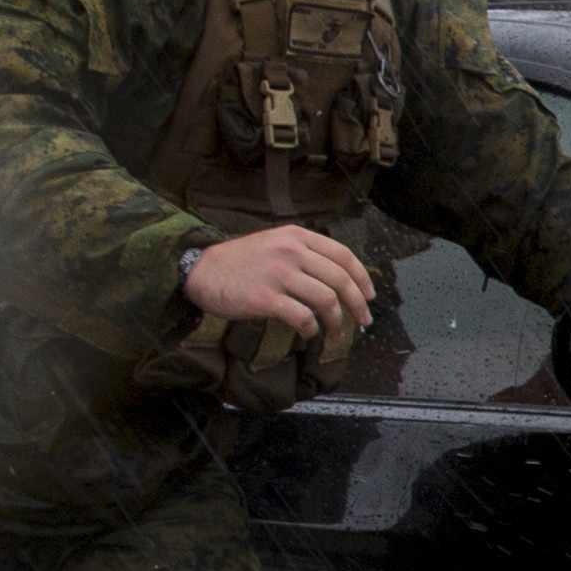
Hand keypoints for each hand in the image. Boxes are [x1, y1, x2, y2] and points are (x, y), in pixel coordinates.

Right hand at [182, 223, 373, 351]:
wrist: (200, 270)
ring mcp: (278, 274)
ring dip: (337, 322)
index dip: (362, 278)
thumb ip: (304, 253)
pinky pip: (302, 317)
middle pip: (340, 279)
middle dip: (358, 304)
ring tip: (336, 334)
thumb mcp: (274, 243)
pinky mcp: (265, 298)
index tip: (370, 296)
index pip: (343, 255)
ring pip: (326, 300)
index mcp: (296, 236)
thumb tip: (339, 279)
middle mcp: (291, 251)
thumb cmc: (240, 262)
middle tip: (363, 321)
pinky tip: (309, 333)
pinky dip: (312, 329)